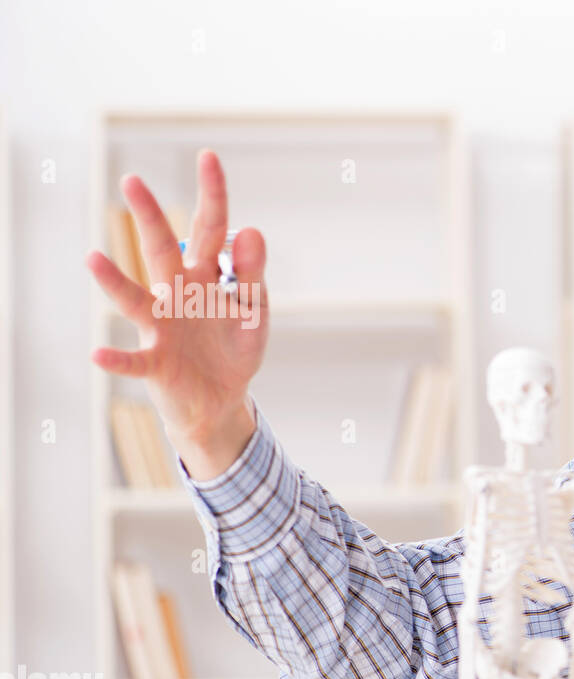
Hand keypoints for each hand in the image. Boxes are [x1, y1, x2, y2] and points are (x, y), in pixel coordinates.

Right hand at [85, 149, 268, 445]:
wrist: (220, 401)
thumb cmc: (233, 349)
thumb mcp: (254, 313)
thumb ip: (254, 277)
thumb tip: (253, 230)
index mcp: (207, 277)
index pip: (210, 228)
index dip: (212, 195)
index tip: (208, 156)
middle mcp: (178, 294)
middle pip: (162, 250)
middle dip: (149, 217)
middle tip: (132, 181)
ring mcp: (163, 328)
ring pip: (136, 300)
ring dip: (114, 282)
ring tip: (93, 259)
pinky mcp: (156, 363)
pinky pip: (133, 360)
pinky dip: (116, 358)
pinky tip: (98, 353)